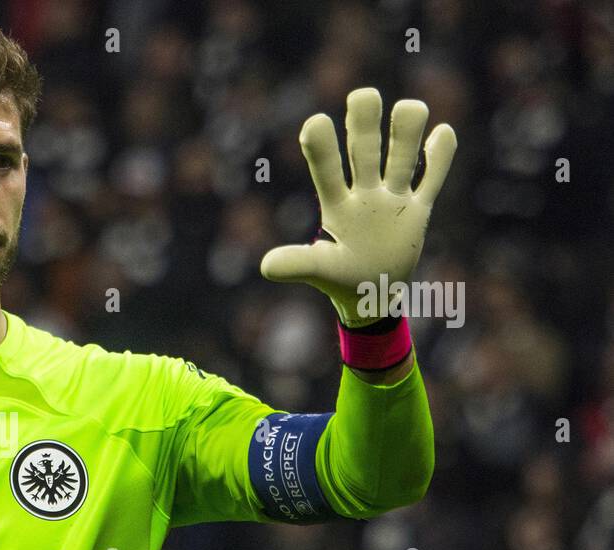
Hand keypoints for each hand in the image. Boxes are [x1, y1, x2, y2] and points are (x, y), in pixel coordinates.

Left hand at [260, 87, 456, 327]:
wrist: (371, 294)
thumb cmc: (340, 281)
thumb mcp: (320, 272)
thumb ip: (297, 264)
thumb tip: (265, 266)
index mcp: (337, 206)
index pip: (327, 172)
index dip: (322, 149)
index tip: (315, 122)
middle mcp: (364, 194)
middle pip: (365, 152)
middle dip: (364, 126)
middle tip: (363, 95)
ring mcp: (392, 200)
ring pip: (401, 158)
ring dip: (406, 134)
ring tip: (410, 107)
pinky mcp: (417, 211)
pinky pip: (431, 180)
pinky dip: (439, 159)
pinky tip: (443, 132)